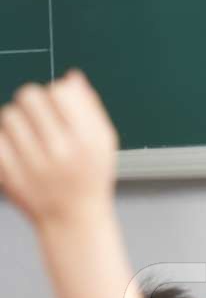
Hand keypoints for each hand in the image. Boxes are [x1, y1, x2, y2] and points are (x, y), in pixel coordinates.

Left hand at [0, 72, 117, 226]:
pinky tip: (15, 147)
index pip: (60, 91)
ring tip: (27, 135)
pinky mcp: (9, 175)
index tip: (59, 108)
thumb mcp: (104, 143)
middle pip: (29, 96)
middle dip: (32, 102)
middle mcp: (61, 152)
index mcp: (87, 140)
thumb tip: (70, 77)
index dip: (57, 95)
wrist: (72, 220)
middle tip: (38, 117)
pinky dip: (3, 138)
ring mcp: (33, 165)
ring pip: (8, 115)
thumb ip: (90, 107)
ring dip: (16, 120)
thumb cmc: (89, 177)